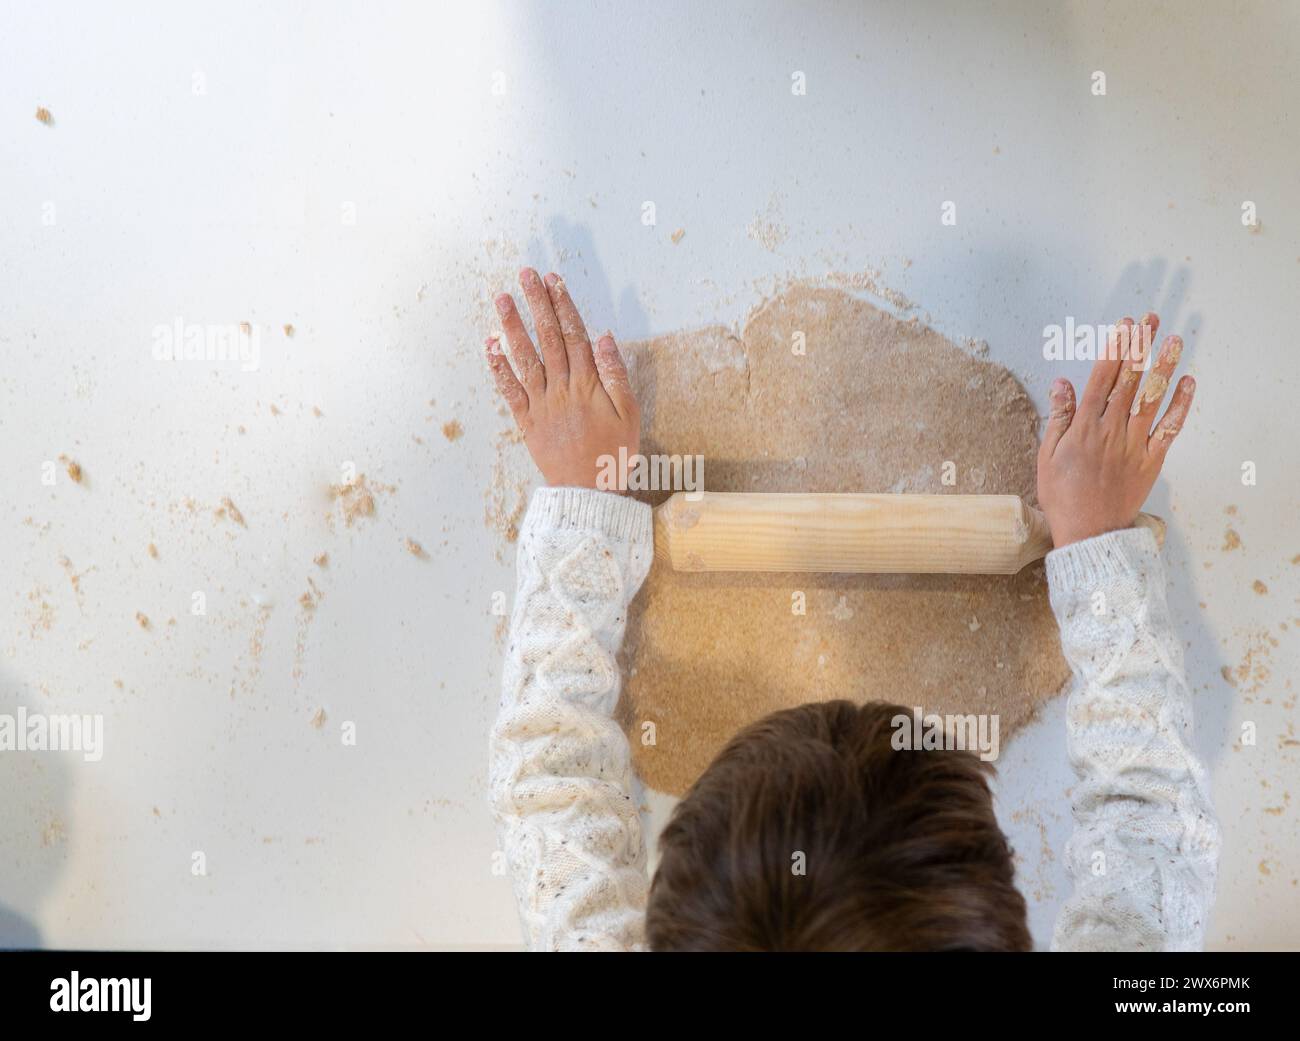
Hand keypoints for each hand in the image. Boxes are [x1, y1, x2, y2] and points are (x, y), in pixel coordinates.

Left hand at [485, 268, 638, 490]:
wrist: (588, 493)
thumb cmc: (614, 454)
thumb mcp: (629, 414)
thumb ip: (616, 374)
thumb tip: (606, 337)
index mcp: (588, 384)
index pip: (574, 335)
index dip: (563, 305)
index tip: (553, 280)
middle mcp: (561, 388)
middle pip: (547, 338)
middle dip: (536, 303)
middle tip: (525, 275)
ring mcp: (541, 404)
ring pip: (525, 358)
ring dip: (512, 326)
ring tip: (502, 299)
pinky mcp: (526, 421)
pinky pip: (509, 391)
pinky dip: (498, 369)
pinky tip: (489, 346)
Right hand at [1037, 313, 1194, 547]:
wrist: (1089, 532)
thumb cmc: (1062, 496)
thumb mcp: (1047, 455)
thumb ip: (1059, 417)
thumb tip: (1062, 383)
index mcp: (1085, 427)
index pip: (1102, 378)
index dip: (1115, 348)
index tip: (1124, 324)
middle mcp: (1112, 429)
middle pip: (1129, 380)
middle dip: (1140, 346)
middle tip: (1150, 319)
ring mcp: (1134, 444)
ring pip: (1151, 398)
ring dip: (1163, 366)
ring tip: (1174, 339)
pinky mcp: (1151, 460)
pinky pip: (1169, 428)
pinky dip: (1180, 406)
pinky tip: (1188, 383)